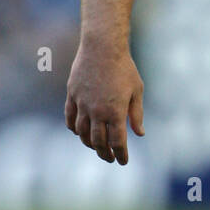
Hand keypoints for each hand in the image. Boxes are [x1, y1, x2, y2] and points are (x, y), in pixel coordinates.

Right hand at [65, 41, 144, 163]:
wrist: (102, 47)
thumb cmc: (124, 68)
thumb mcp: (137, 91)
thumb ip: (136, 114)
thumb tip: (139, 134)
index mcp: (115, 112)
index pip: (117, 142)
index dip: (120, 154)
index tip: (123, 161)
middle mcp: (97, 111)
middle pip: (98, 142)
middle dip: (105, 154)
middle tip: (110, 158)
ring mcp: (82, 104)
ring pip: (82, 133)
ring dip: (89, 144)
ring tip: (96, 147)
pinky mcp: (72, 95)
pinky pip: (70, 118)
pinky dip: (74, 129)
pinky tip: (79, 133)